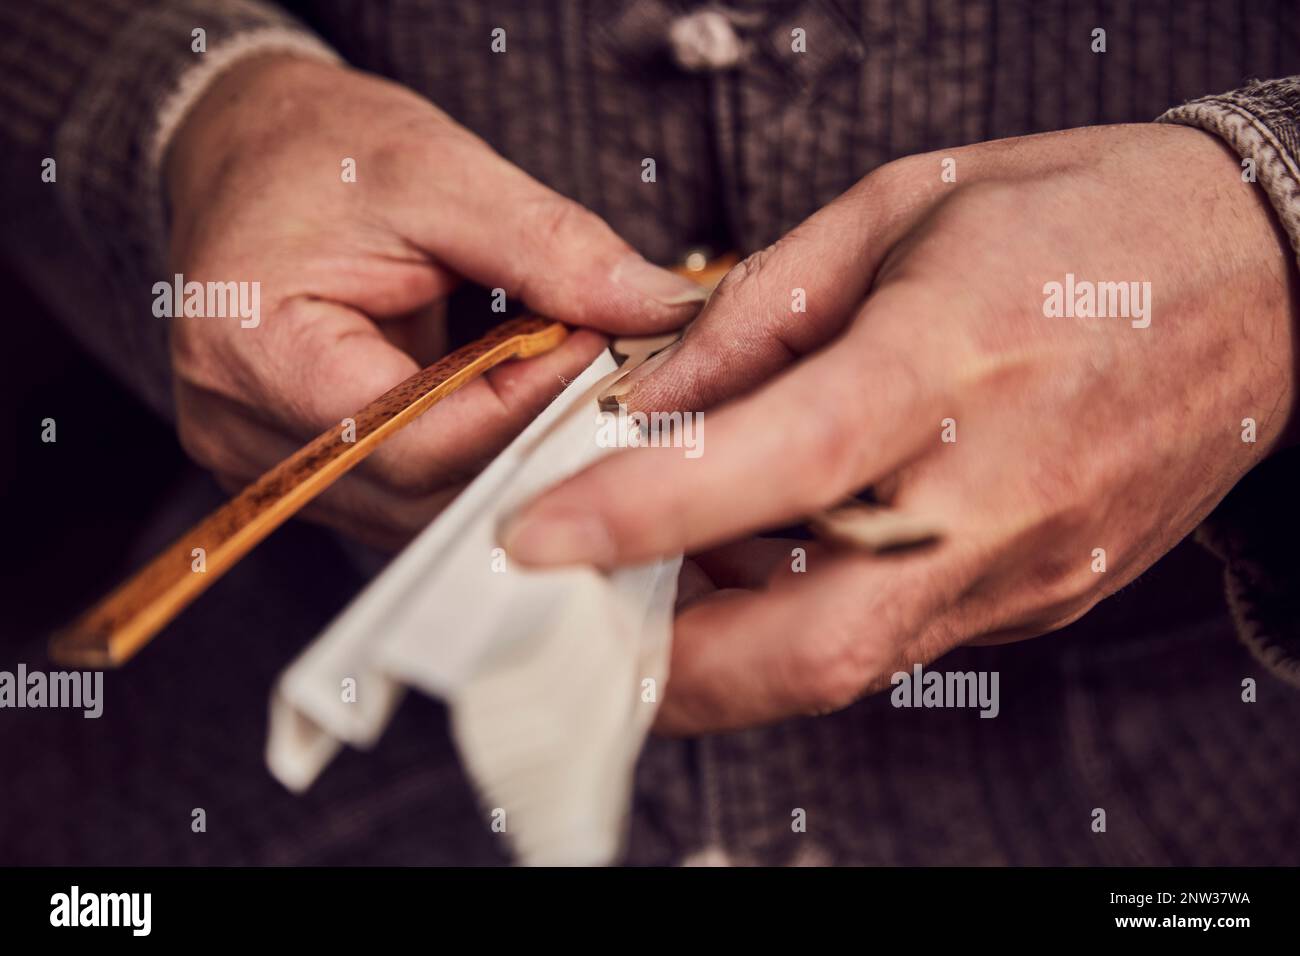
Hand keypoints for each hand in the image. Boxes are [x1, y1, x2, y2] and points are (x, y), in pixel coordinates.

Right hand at [164, 56, 703, 549]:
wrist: (248, 152)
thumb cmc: (322, 150)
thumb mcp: (440, 173)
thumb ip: (550, 247)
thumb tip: (657, 310)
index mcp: (254, 351)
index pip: (417, 438)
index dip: (524, 404)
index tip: (597, 347)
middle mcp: (238, 429)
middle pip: (420, 490)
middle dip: (524, 435)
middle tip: (596, 372)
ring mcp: (259, 463)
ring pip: (418, 508)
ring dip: (501, 453)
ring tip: (553, 380)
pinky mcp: (294, 470)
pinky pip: (402, 495)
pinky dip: (467, 457)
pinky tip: (505, 404)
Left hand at [502, 123, 1298, 732]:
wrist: (1268, 274)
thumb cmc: (1086, 215)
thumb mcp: (904, 207)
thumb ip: (761, 311)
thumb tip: (655, 394)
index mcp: (955, 358)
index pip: (780, 463)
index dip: (643, 513)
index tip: (533, 540)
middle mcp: (999, 491)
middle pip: (813, 644)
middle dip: (668, 665)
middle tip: (574, 619)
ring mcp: (1031, 563)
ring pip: (847, 663)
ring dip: (726, 648)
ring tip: (656, 575)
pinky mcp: (1045, 594)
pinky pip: (896, 635)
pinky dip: (804, 619)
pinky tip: (765, 560)